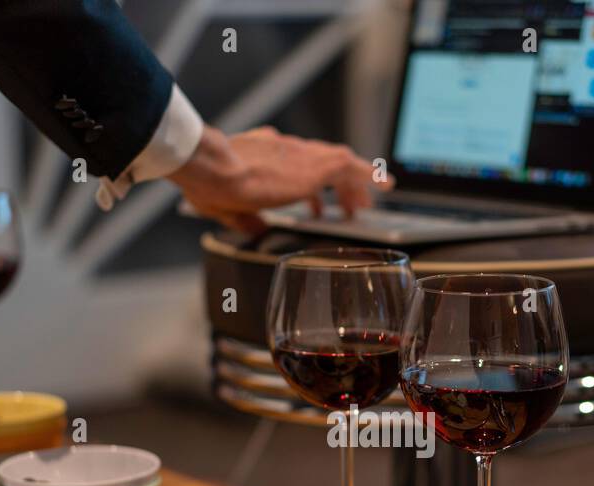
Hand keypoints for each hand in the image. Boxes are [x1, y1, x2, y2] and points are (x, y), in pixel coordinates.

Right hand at [170, 126, 392, 232]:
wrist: (212, 165)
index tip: (315, 200)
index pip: (296, 162)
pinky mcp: (313, 168)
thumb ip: (246, 218)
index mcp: (264, 153)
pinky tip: (386, 185)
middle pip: (322, 161)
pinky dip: (370, 175)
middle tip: (349, 205)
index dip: (310, 183)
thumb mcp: (225, 205)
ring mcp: (301, 155)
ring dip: (355, 182)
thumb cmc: (208, 181)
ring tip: (365, 204)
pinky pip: (351, 168)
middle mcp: (285, 148)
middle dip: (338, 184)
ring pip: (340, 161)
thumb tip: (257, 228)